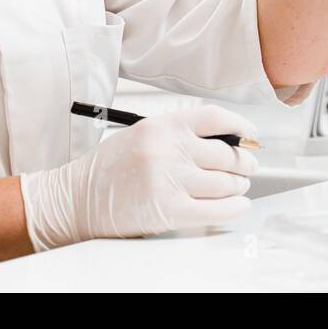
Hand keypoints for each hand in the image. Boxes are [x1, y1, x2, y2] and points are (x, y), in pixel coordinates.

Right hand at [19, 105, 258, 249]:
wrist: (77, 198)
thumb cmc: (109, 168)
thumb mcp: (142, 135)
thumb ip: (179, 135)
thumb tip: (226, 142)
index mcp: (161, 125)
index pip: (215, 119)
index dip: (241, 127)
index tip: (251, 135)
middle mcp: (168, 149)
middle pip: (227, 153)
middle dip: (244, 162)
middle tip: (248, 166)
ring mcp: (169, 180)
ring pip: (226, 182)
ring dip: (239, 185)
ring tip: (238, 186)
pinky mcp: (169, 209)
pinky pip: (217, 209)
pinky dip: (234, 207)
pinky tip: (238, 205)